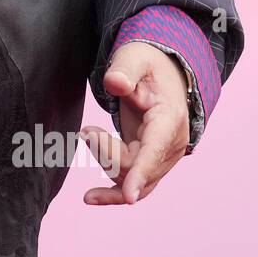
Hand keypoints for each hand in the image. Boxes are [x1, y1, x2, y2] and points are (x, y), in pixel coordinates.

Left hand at [79, 42, 189, 204]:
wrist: (164, 76)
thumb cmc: (147, 66)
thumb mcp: (136, 58)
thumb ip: (124, 69)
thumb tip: (114, 83)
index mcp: (168, 119)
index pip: (155, 149)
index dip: (141, 172)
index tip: (129, 196)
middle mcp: (170, 145)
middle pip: (134, 165)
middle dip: (104, 151)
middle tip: (87, 129)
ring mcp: (161, 158)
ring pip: (128, 177)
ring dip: (102, 158)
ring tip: (89, 133)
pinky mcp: (150, 164)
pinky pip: (133, 187)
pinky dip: (113, 195)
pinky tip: (91, 198)